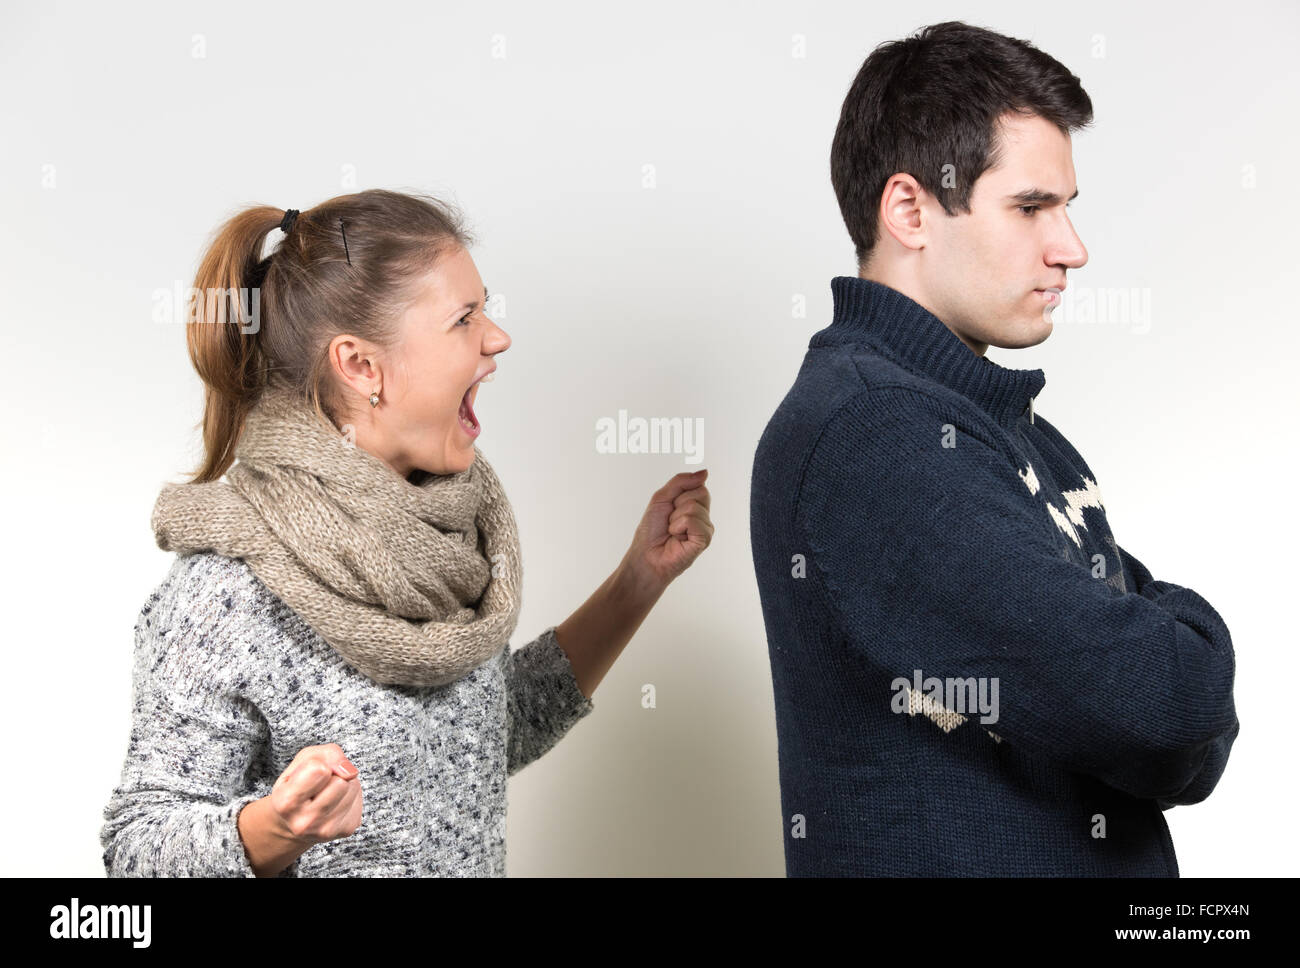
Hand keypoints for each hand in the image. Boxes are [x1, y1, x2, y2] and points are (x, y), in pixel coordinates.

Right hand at [267, 743, 363, 845]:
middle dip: (334, 776)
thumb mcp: (304, 759)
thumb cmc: (299, 783)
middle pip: (341, 782)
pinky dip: (350, 796)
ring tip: (327, 793)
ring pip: (353, 788)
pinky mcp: (345, 830)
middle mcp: (304, 823)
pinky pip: (359, 800)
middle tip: (320, 786)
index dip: (318, 765)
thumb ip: (328, 754)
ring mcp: (326, 831)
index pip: (320, 770)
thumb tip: (350, 772)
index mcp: (286, 803)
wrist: (295, 820)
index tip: (308, 775)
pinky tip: (335, 804)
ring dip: (344, 784)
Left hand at [620, 468, 713, 593]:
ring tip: (672, 531)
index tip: (670, 506)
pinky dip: (679, 526)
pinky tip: (677, 537)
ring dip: (675, 518)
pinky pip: (693, 520)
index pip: (698, 484)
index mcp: (694, 505)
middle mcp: (703, 516)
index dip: (680, 492)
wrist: (645, 555)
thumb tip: (705, 472)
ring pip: (694, 507)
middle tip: (670, 520)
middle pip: (701, 492)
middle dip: (678, 503)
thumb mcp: (661, 498)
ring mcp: (705, 528)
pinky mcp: (704, 540)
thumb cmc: (652, 530)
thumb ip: (681, 482)